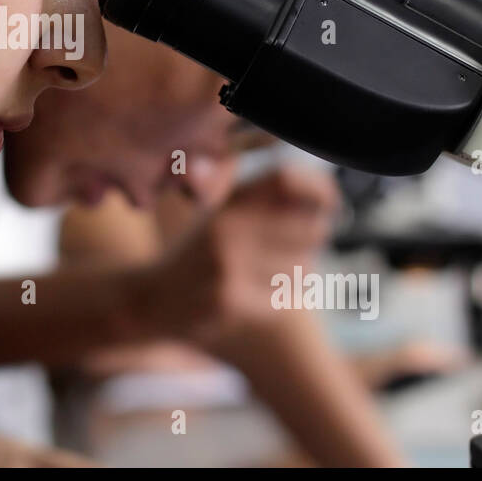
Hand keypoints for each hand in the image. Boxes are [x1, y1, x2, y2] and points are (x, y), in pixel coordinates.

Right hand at [127, 165, 341, 340]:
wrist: (152, 299)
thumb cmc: (196, 254)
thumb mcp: (219, 214)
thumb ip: (262, 201)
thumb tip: (323, 196)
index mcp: (226, 202)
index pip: (287, 179)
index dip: (319, 188)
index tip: (330, 202)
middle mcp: (227, 228)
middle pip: (309, 226)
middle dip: (314, 236)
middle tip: (300, 242)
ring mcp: (229, 266)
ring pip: (303, 266)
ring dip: (299, 270)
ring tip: (272, 270)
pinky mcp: (232, 302)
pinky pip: (286, 296)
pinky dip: (285, 295)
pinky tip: (263, 291)